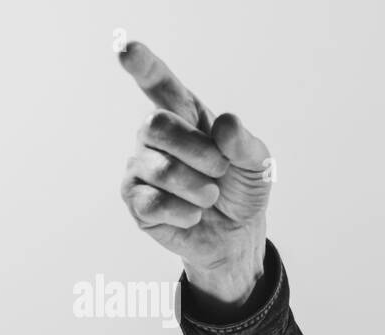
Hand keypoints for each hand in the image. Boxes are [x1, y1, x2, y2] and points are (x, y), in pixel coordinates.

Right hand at [117, 41, 271, 305]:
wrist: (237, 235)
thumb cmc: (241, 189)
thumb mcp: (257, 165)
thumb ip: (245, 143)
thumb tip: (226, 125)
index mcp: (185, 115)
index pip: (160, 84)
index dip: (143, 66)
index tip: (127, 49)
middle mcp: (156, 136)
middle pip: (156, 125)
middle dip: (198, 152)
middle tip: (220, 171)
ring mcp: (141, 167)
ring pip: (159, 169)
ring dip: (198, 188)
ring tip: (210, 196)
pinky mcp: (136, 202)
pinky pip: (153, 203)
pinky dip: (184, 213)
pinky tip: (193, 214)